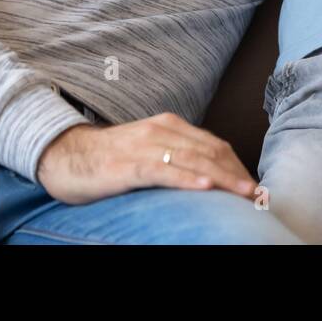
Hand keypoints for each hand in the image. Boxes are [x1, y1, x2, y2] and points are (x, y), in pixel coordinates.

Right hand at [36, 113, 257, 205]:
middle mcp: (161, 131)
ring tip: (244, 193)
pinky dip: (187, 178)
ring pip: (193, 160)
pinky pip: (163, 171)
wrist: (63, 154)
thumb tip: (209, 176)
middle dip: (237, 173)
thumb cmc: (109, 159)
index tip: (254, 186)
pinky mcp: (128, 165)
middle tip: (257, 194)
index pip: (214, 145)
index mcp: (170, 126)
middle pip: (210, 152)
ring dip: (223, 177)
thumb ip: (175, 157)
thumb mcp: (148, 151)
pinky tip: (205, 187)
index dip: (237, 165)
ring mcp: (145, 147)